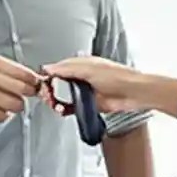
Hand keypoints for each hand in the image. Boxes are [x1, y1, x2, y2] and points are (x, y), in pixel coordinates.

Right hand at [0, 54, 40, 122]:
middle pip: (23, 90)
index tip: (36, 85)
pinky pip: (1, 117)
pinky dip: (3, 115)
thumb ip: (12, 70)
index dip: (35, 82)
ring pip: (14, 105)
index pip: (25, 74)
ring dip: (16, 106)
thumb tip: (36, 81)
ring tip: (9, 101)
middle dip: (28, 94)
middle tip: (25, 94)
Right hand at [41, 57, 176, 114]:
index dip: (49, 76)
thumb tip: (48, 68)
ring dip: (57, 101)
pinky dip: (66, 110)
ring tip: (54, 105)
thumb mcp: (88, 69)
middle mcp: (82, 77)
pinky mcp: (90, 104)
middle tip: (47, 97)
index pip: (59, 69)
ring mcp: (86, 91)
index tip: (42, 84)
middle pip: (59, 84)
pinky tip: (62, 111)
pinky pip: (73, 108)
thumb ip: (67, 69)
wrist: (134, 93)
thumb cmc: (117, 76)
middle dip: (51, 91)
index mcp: (81, 65)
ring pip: (64, 97)